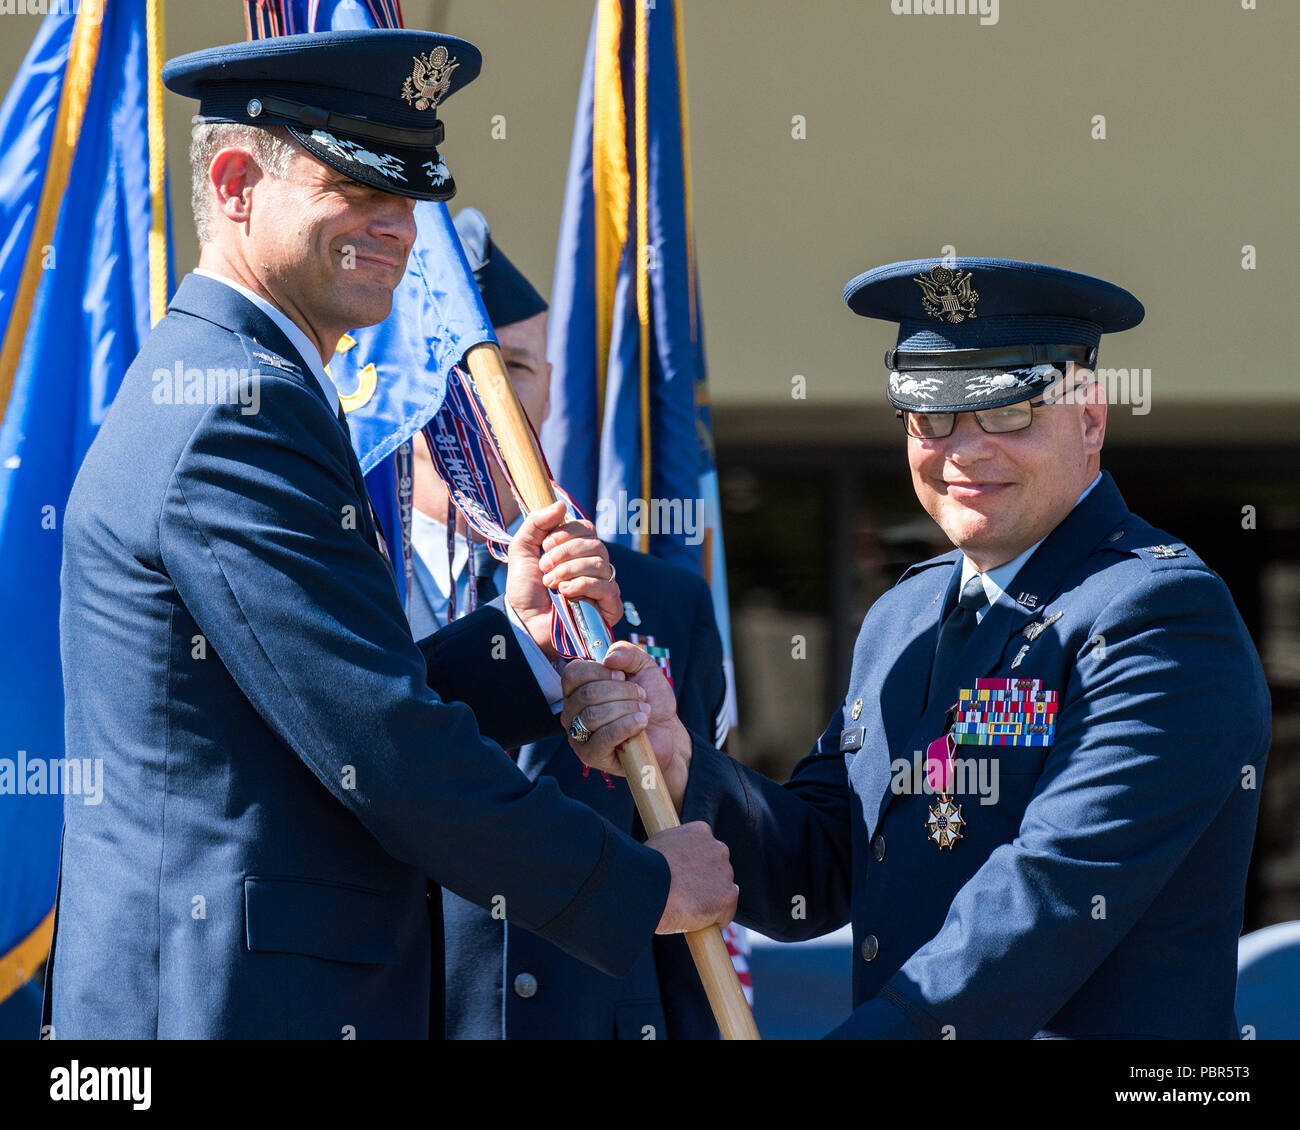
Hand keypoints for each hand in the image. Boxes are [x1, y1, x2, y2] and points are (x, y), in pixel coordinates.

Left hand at [506, 501, 621, 659]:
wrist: (523, 623)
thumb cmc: (524, 590)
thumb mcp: (521, 550)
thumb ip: (536, 523)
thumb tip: (561, 504)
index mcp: (577, 550)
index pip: (586, 528)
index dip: (566, 533)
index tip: (545, 545)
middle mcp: (593, 565)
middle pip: (595, 544)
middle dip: (564, 553)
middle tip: (544, 567)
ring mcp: (603, 586)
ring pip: (600, 563)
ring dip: (569, 570)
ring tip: (551, 583)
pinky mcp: (609, 607)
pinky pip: (607, 587)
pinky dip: (582, 585)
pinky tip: (565, 593)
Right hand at [561, 641, 691, 808]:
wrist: (667, 731)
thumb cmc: (651, 700)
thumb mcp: (643, 667)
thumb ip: (626, 652)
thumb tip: (608, 657)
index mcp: (579, 688)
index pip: (573, 673)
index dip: (600, 672)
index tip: (623, 676)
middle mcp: (572, 711)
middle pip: (587, 694)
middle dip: (622, 692)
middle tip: (641, 696)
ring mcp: (578, 735)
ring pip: (593, 715)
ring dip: (626, 709)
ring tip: (643, 711)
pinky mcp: (590, 755)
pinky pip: (603, 738)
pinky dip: (626, 726)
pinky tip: (640, 724)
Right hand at [646, 822, 737, 933]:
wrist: (644, 886)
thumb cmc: (643, 869)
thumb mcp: (660, 846)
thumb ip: (678, 851)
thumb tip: (678, 866)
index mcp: (701, 831)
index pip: (706, 850)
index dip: (694, 867)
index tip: (683, 877)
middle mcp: (718, 848)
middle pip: (718, 869)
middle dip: (705, 882)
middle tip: (683, 894)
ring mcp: (724, 873)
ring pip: (722, 891)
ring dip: (708, 900)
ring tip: (684, 907)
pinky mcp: (728, 896)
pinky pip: (725, 913)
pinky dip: (712, 920)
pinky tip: (693, 919)